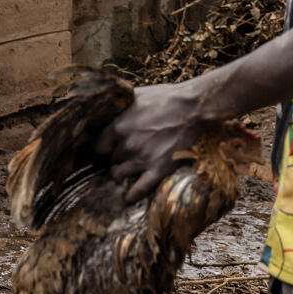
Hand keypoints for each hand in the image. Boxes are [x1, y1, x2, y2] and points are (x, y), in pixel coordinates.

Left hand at [100, 69, 231, 201]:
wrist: (194, 108)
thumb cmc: (166, 98)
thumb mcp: (137, 95)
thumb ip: (121, 104)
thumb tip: (108, 103)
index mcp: (119, 127)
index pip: (98, 146)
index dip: (103, 147)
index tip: (107, 147)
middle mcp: (127, 145)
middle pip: (110, 160)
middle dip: (115, 157)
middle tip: (123, 154)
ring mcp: (142, 159)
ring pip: (119, 174)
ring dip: (121, 172)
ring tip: (126, 169)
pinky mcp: (158, 169)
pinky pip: (140, 189)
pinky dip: (132, 195)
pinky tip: (128, 197)